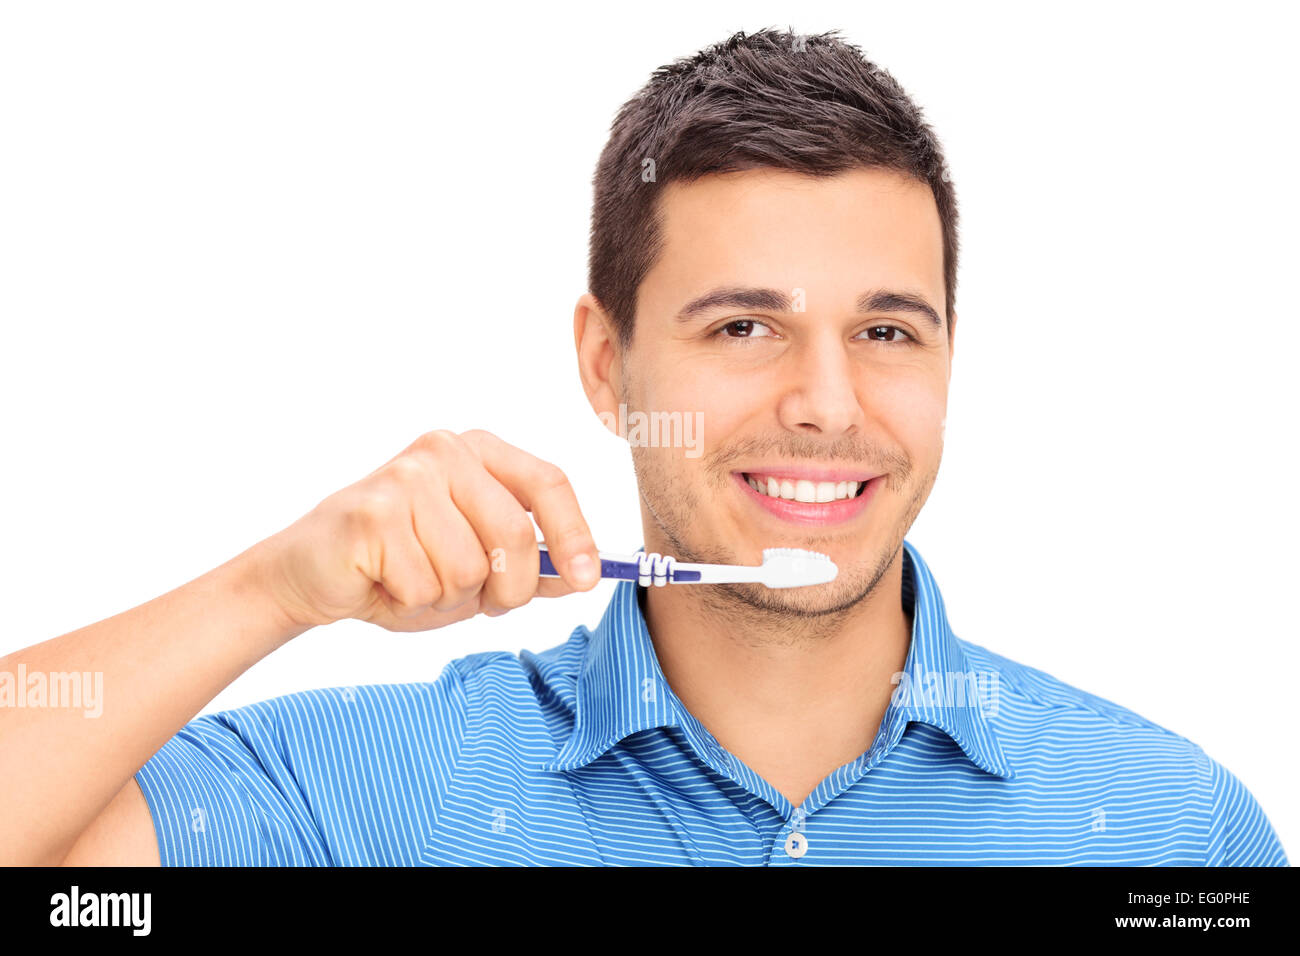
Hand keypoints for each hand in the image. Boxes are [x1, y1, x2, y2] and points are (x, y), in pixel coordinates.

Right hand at [256, 429, 600, 631]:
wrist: (309, 575)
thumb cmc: (401, 568)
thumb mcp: (479, 567)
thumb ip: (533, 566)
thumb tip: (586, 574)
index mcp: (479, 452)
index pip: (548, 483)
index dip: (576, 534)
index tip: (589, 579)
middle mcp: (444, 451)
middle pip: (515, 535)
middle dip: (507, 590)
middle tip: (480, 603)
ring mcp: (406, 476)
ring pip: (469, 569)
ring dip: (448, 598)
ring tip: (414, 580)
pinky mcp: (372, 512)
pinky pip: (425, 585)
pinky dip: (410, 602)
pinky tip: (383, 583)